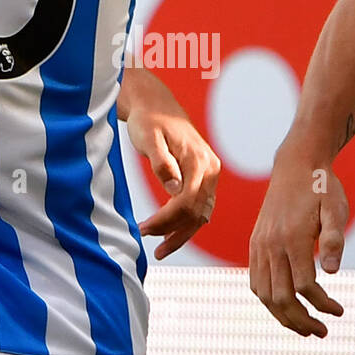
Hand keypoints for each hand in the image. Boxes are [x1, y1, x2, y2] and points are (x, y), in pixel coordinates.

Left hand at [124, 69, 220, 259]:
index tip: (144, 229)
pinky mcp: (205, 178)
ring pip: (201, 213)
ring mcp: (210, 174)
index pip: (187, 201)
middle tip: (152, 245)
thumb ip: (161, 162)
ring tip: (161, 248)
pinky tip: (170, 232)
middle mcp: (210, 169)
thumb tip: (174, 188)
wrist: (157, 105)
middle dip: (174, 232)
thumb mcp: (149, 137)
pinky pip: (199, 206)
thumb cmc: (150, 120)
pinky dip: (186, 222)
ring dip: (182, 232)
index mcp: (199, 159)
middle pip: (197, 212)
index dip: (166, 220)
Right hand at [249, 145, 347, 337]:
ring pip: (264, 294)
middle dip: (302, 321)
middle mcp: (270, 244)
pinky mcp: (255, 243)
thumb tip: (333, 272)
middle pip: (281, 297)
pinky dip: (268, 300)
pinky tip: (285, 305)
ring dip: (283, 317)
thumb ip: (335, 240)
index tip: (339, 312)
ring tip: (305, 328)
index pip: (304, 286)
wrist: (295, 165)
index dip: (323, 305)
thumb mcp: (336, 209)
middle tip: (322, 332)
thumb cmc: (320, 188)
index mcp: (291, 237)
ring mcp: (259, 244)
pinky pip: (255, 281)